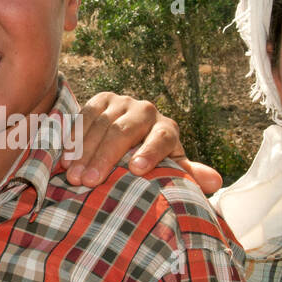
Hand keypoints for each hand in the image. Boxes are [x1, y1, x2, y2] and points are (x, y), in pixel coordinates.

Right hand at [68, 92, 222, 195]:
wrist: (130, 138)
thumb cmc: (152, 162)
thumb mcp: (170, 170)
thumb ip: (189, 176)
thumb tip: (216, 180)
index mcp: (167, 129)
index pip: (162, 137)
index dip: (151, 152)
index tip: (136, 170)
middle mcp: (147, 111)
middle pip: (125, 131)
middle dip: (106, 157)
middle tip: (89, 182)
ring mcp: (122, 103)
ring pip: (102, 124)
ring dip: (84, 151)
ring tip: (72, 176)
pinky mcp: (101, 100)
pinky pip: (84, 116)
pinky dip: (73, 138)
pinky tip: (64, 158)